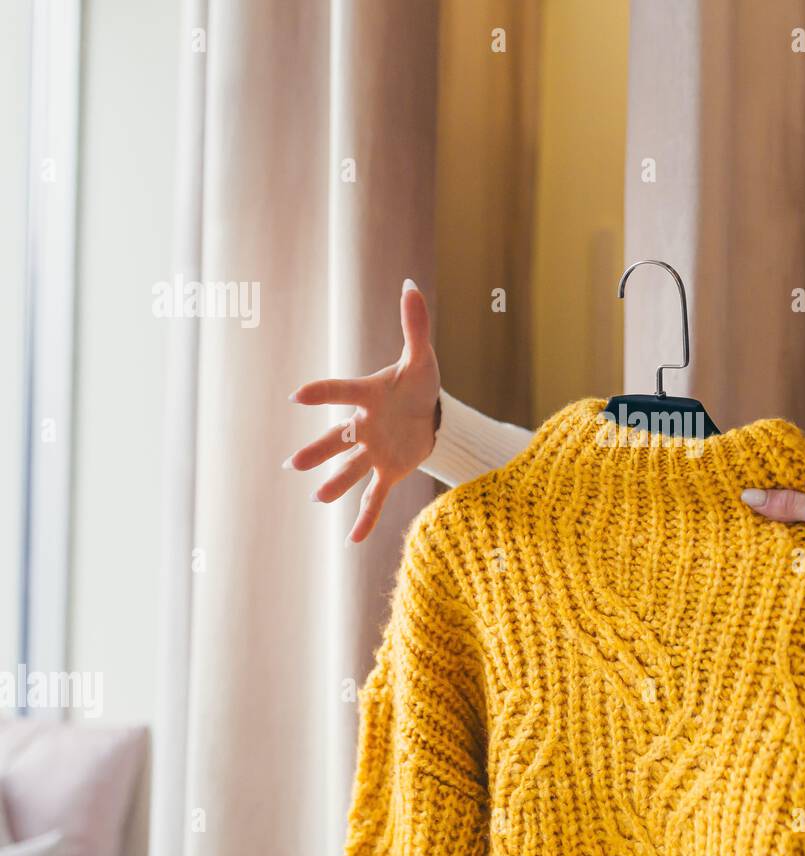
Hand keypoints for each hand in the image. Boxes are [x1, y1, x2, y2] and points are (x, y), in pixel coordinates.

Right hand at [285, 279, 438, 543]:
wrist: (429, 411)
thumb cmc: (419, 381)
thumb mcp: (422, 356)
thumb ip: (415, 323)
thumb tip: (410, 284)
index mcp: (369, 396)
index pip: (344, 392)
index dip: (323, 393)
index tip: (298, 396)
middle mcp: (365, 426)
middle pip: (338, 438)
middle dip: (319, 450)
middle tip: (294, 463)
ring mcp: (374, 451)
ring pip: (351, 469)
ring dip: (335, 483)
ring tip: (316, 495)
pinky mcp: (389, 471)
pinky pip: (374, 497)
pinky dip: (365, 518)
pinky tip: (354, 541)